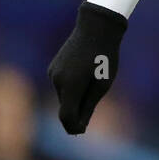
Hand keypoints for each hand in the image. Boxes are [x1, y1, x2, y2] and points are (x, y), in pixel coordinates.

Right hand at [48, 2, 127, 133]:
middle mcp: (57, 80)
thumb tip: (80, 126)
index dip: (74, 127)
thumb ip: (89, 106)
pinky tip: (85, 76)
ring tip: (93, 84)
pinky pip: (62, 86)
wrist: (96, 28)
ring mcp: (53, 73)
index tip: (83, 131)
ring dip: (76, 99)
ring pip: (63, 97)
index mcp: (71, 85)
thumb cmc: (104, 57)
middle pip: (65, 108)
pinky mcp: (53, 68)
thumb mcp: (103, 84)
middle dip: (76, 114)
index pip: (66, 117)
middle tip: (92, 108)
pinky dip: (72, 89)